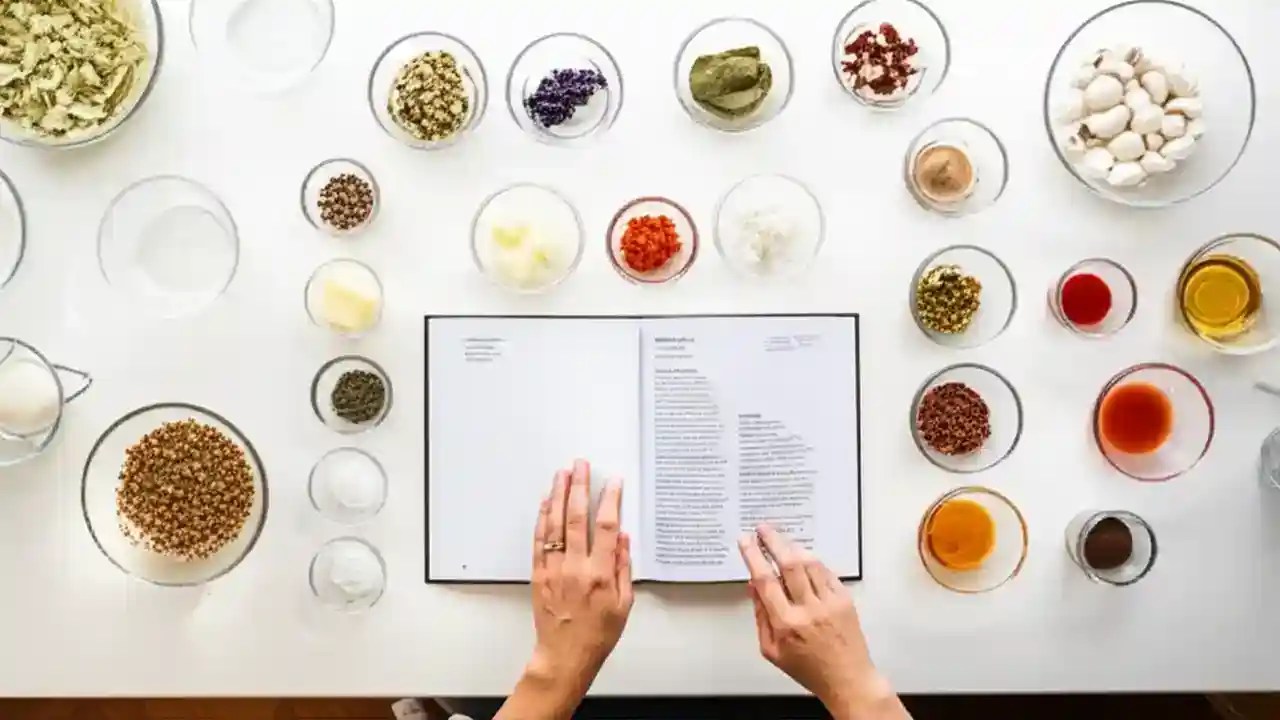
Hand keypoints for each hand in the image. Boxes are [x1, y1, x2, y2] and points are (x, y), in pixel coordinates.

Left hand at [498, 460, 633, 719]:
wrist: (565, 655)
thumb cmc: (598, 634)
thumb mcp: (625, 604)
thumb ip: (624, 567)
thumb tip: (623, 537)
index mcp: (601, 574)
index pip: (607, 527)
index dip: (610, 500)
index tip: (613, 482)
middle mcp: (576, 567)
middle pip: (577, 517)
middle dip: (579, 487)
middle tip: (581, 465)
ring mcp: (554, 569)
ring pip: (554, 524)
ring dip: (558, 495)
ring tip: (561, 473)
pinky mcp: (539, 574)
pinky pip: (539, 540)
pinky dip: (542, 518)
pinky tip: (545, 502)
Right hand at [738, 525, 906, 719]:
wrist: (847, 679)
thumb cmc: (809, 669)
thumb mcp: (772, 650)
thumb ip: (760, 616)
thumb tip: (753, 586)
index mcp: (786, 624)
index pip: (766, 580)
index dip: (753, 556)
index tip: (746, 542)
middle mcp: (809, 610)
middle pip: (789, 564)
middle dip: (773, 541)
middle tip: (763, 529)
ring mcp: (829, 603)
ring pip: (809, 563)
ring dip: (793, 546)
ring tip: (780, 539)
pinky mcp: (845, 599)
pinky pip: (826, 572)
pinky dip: (812, 561)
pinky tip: (803, 556)